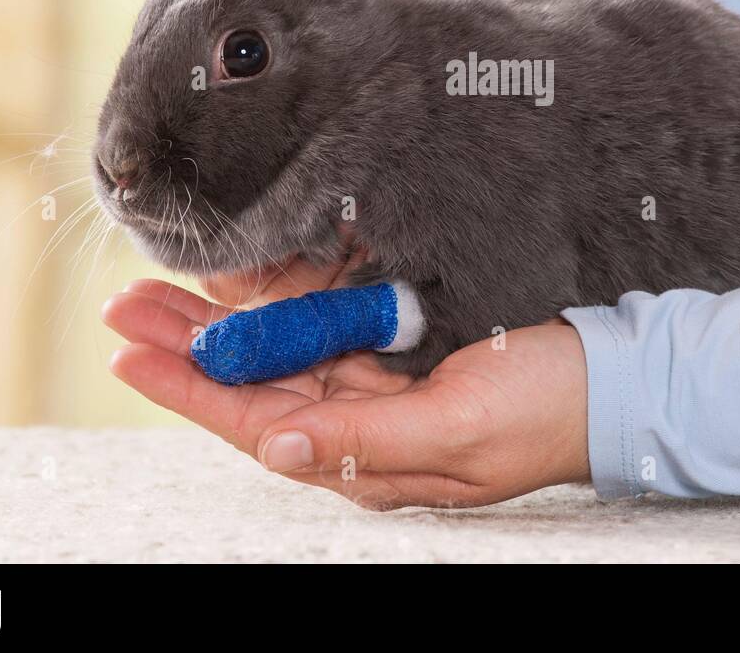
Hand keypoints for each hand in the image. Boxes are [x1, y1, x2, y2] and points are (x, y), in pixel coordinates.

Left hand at [102, 279, 590, 508]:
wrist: (612, 381)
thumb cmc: (544, 411)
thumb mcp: (457, 430)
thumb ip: (365, 442)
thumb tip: (277, 447)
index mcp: (367, 456)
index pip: (255, 422)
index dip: (188, 389)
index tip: (128, 353)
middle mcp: (361, 423)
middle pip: (253, 384)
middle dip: (187, 346)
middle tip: (127, 304)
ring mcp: (380, 387)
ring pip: (280, 354)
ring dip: (224, 322)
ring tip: (167, 288)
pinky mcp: (402, 352)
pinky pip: (326, 330)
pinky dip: (283, 306)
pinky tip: (251, 283)